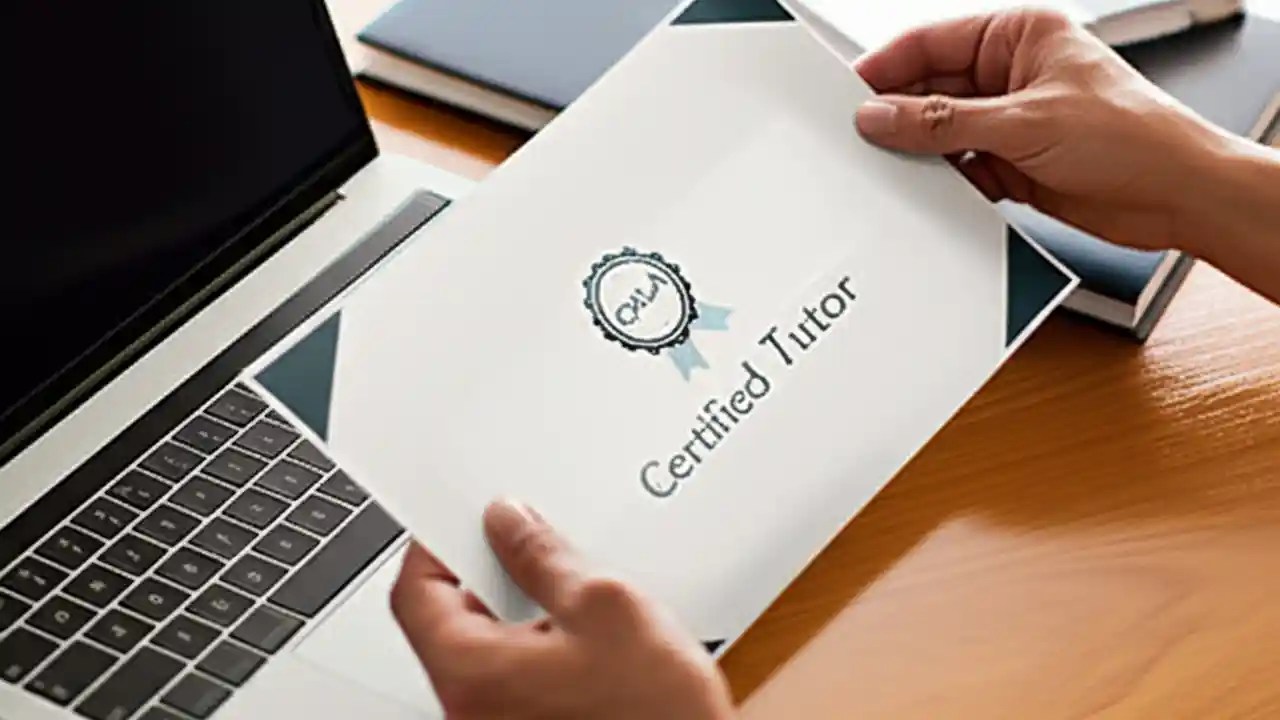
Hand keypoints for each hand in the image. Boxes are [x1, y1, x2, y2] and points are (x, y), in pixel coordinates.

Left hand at [391, 500, 734, 719]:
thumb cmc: (652, 715)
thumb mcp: (605, 605)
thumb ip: (543, 556)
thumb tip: (508, 524)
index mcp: (473, 674)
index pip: (415, 594)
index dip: (435, 544)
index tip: (463, 520)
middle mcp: (472, 709)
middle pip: (447, 622)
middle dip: (485, 574)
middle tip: (524, 544)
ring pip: (484, 649)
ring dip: (515, 610)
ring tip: (567, 591)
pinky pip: (511, 676)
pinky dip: (535, 643)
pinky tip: (582, 634)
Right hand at [851, 9, 1249, 254]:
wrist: (1179, 196)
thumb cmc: (1134, 136)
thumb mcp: (1024, 123)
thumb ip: (942, 122)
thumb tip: (881, 116)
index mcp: (1021, 34)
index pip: (933, 42)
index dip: (886, 68)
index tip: (849, 94)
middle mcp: (1014, 73)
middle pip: (932, 89)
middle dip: (900, 116)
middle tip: (863, 140)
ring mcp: (1013, 119)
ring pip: (944, 132)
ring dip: (923, 153)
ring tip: (897, 169)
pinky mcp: (1015, 163)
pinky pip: (961, 168)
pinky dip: (945, 182)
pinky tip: (933, 192)